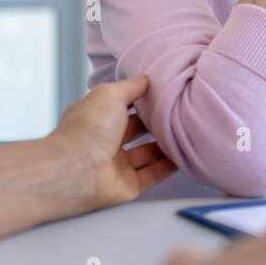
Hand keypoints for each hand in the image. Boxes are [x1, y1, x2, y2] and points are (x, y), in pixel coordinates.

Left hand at [50, 76, 176, 211]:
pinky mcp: (129, 185)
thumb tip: (147, 79)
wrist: (77, 171)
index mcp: (96, 117)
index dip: (140, 98)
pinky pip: (154, 173)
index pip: (121, 105)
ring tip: (188, 131)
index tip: (164, 91)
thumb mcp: (110, 94)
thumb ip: (131, 86)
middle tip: (180, 111)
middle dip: (156, 121)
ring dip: (166, 144)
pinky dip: (170, 165)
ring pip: (147, 152)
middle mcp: (105, 140)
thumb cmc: (89, 127)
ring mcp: (117, 164)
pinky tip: (186, 154)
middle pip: (136, 129)